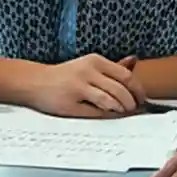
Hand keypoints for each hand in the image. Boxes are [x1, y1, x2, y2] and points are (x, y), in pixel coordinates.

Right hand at [29, 54, 144, 117]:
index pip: (125, 75)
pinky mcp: (70, 103)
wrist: (35, 82)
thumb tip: (134, 61)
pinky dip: (106, 115)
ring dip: (120, 110)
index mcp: (95, 61)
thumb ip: (110, 67)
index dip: (137, 89)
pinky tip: (109, 116)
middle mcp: (88, 71)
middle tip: (133, 110)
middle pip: (120, 89)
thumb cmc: (65, 76)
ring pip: (110, 101)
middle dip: (131, 103)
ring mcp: (79, 87)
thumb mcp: (88, 65)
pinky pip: (95, 112)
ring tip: (122, 113)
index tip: (142, 99)